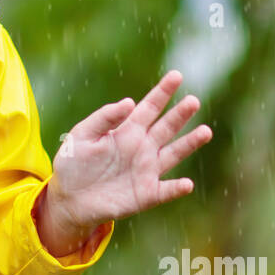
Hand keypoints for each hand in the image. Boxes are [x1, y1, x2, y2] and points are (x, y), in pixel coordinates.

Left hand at [46, 70, 211, 236]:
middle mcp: (142, 147)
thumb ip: (104, 118)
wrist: (69, 198)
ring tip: (205, 131)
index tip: (177, 76)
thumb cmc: (73, 164)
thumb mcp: (82, 135)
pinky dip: (177, 188)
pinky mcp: (147, 194)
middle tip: (193, 100)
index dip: (163, 92)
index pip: (150, 107)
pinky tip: (187, 184)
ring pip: (174, 154)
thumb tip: (129, 102)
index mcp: (127, 130)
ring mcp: (147, 170)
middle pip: (166, 127)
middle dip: (180, 114)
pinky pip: (166, 190)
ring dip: (189, 143)